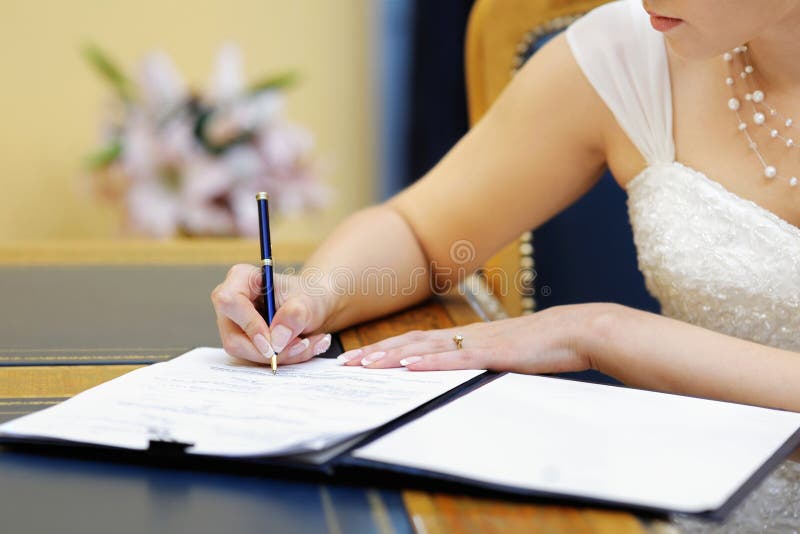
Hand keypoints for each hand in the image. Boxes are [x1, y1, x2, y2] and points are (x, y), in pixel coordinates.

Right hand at [211, 264, 335, 365]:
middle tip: (302, 344)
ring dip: (283, 355)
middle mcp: (231, 304)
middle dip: (271, 350)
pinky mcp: (243, 344)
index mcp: (241, 279)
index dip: (250, 325)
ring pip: (246, 354)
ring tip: (309, 342)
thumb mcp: (309, 300)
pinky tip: (303, 346)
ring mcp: (234, 327)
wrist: (313, 307)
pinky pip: (256, 361)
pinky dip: (284, 358)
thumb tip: (276, 340)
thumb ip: (295, 315)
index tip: (274, 342)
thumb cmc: (307, 295)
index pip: (229, 302)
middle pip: (234, 339)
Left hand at [337, 304, 601, 373]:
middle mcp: (462, 336)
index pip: (414, 342)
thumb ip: (474, 364)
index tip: (358, 358)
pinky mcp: (493, 353)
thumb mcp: (499, 358)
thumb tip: (451, 378)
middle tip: (344, 362)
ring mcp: (476, 342)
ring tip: (365, 363)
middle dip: (375, 352)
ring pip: (425, 348)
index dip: (384, 349)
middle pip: (409, 342)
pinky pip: (455, 358)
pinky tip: (409, 366)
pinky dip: (429, 362)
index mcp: (462, 337)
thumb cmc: (539, 347)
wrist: (573, 332)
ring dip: (392, 356)